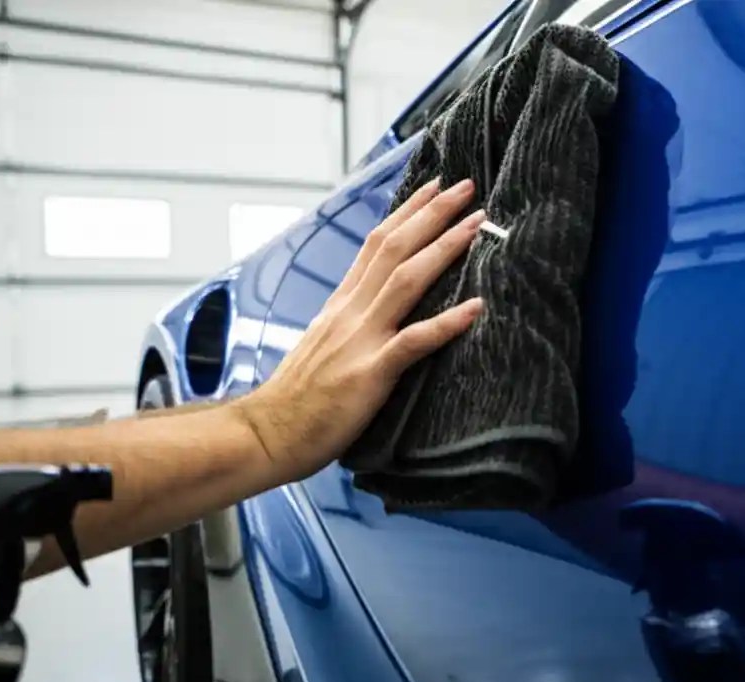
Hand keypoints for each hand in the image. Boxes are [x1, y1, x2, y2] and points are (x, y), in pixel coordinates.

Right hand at [233, 178, 485, 480]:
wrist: (267, 433)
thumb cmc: (297, 399)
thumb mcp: (323, 345)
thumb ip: (350, 322)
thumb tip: (375, 308)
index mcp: (341, 305)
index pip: (376, 244)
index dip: (407, 212)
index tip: (433, 188)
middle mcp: (351, 312)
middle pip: (394, 247)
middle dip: (432, 213)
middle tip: (466, 186)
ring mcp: (360, 339)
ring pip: (406, 280)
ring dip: (444, 247)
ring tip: (477, 223)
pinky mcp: (370, 374)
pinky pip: (413, 341)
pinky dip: (446, 323)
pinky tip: (475, 307)